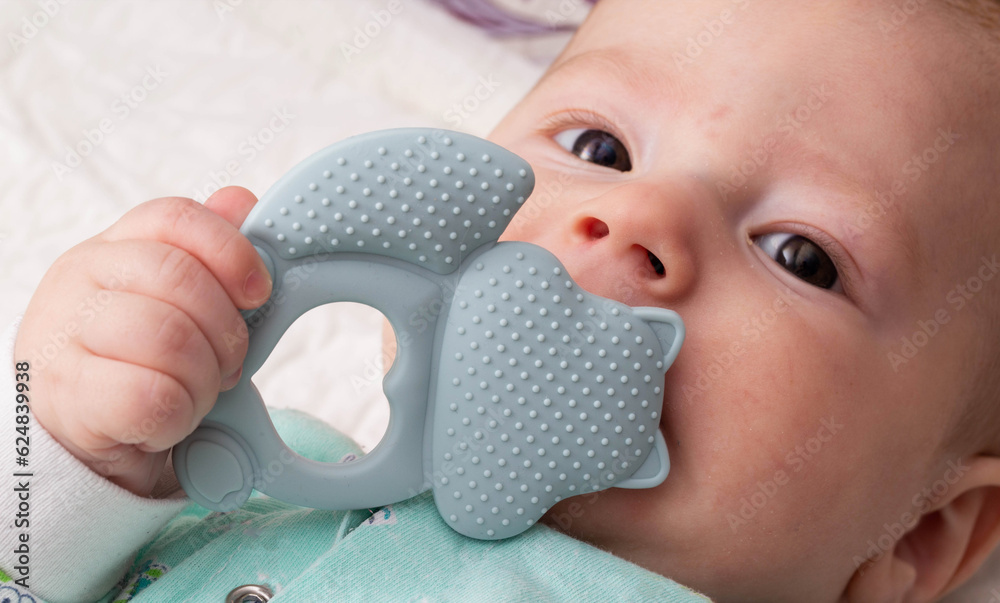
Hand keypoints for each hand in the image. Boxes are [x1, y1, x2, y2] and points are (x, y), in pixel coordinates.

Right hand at [13, 187, 271, 495]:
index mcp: (115, 245)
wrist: (89, 434)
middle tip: (229, 362)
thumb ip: (212, 254)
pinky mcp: (67, 396)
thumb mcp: (184, 302)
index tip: (259, 291)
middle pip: (180, 278)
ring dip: (204, 376)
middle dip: (226, 329)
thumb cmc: (146, 358)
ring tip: (197, 390)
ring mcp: (64, 334)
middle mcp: (80, 277)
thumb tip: (240, 201)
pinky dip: (180, 414)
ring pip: (169, 339)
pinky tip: (170, 417)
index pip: (175, 217)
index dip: (231, 250)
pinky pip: (153, 397)